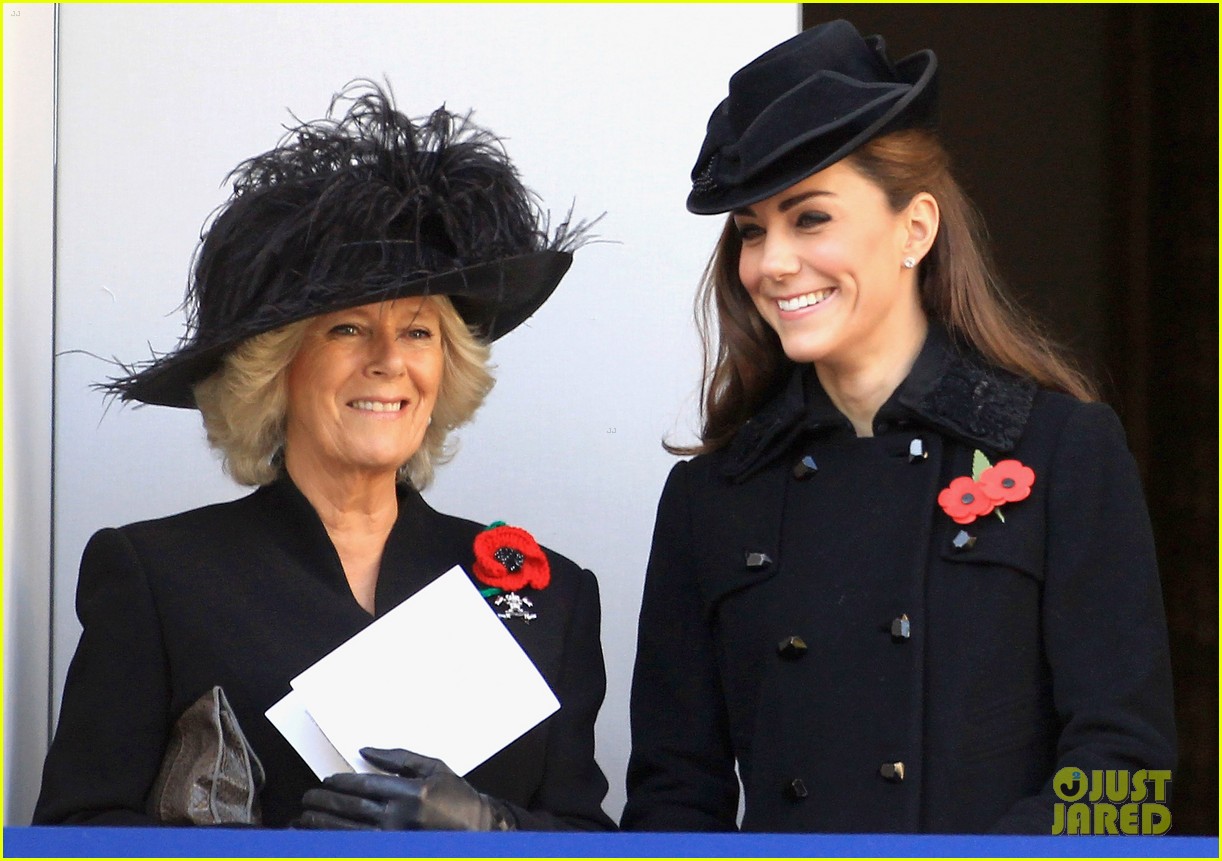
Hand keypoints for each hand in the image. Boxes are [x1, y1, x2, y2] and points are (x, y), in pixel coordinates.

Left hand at [296, 747, 515, 830]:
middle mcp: (400, 816)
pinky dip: (337, 843)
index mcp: (410, 791)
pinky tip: (323, 840)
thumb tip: (366, 750)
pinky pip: (358, 846)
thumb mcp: (434, 767)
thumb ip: (399, 758)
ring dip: (322, 825)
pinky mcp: (393, 850)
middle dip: (324, 803)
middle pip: (350, 809)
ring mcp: (395, 838)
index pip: (364, 786)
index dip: (340, 783)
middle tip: (307, 798)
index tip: (326, 780)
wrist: (478, 829)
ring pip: (348, 832)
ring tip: (304, 819)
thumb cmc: (458, 797)